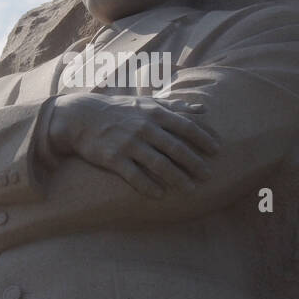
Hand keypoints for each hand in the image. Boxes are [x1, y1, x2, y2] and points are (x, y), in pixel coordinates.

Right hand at [46, 94, 220, 196]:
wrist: (81, 117)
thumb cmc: (119, 110)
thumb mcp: (148, 103)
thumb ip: (176, 106)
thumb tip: (204, 109)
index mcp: (155, 113)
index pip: (186, 126)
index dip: (203, 138)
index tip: (217, 150)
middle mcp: (144, 127)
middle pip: (176, 148)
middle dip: (195, 163)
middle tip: (208, 176)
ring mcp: (128, 143)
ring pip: (159, 164)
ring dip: (177, 178)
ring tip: (190, 190)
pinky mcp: (113, 158)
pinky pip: (134, 176)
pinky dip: (148, 186)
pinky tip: (160, 195)